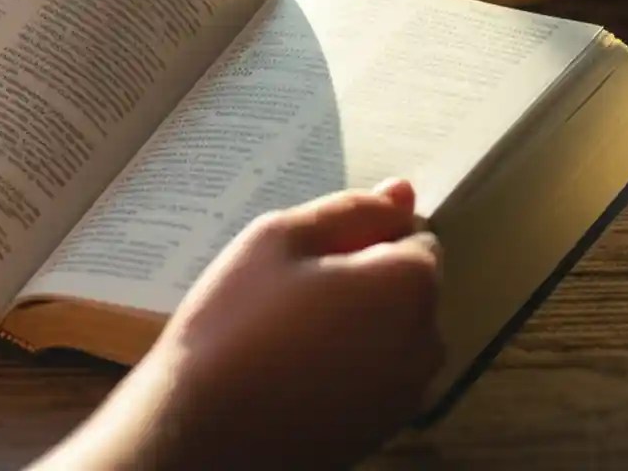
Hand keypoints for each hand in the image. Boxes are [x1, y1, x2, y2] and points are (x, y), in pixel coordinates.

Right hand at [35, 179, 442, 469]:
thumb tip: (403, 191)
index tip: (307, 259)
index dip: (362, 238)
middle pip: (407, 288)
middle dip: (366, 282)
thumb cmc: (235, 325)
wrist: (200, 436)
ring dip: (358, 326)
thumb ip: (351, 211)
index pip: (414, 236)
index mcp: (409, 285)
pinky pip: (376, 378)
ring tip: (287, 337)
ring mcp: (407, 394)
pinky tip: (294, 374)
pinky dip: (348, 368)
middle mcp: (426, 342)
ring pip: (393, 334)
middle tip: (290, 295)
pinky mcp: (382, 431)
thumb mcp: (278, 239)